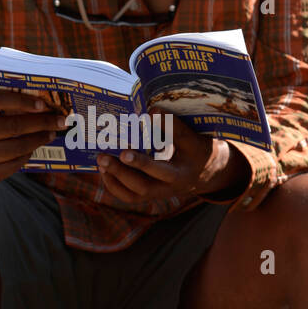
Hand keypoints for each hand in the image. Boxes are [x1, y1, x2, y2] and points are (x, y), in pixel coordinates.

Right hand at [0, 79, 66, 187]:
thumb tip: (33, 88)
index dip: (23, 101)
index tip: (44, 104)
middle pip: (13, 127)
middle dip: (42, 123)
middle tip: (60, 121)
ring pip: (16, 148)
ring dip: (39, 140)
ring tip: (51, 133)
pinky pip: (13, 166)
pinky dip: (26, 155)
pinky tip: (33, 148)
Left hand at [95, 109, 248, 205]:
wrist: (206, 173)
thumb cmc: (197, 150)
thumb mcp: (192, 138)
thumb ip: (174, 127)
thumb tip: (151, 111)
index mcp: (181, 174)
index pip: (161, 168)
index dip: (143, 160)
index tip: (125, 151)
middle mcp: (169, 189)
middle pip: (143, 187)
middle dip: (121, 172)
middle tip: (103, 156)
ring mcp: (158, 195)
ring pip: (134, 195)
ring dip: (114, 179)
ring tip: (101, 160)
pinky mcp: (150, 196)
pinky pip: (129, 197)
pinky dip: (114, 185)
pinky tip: (105, 170)